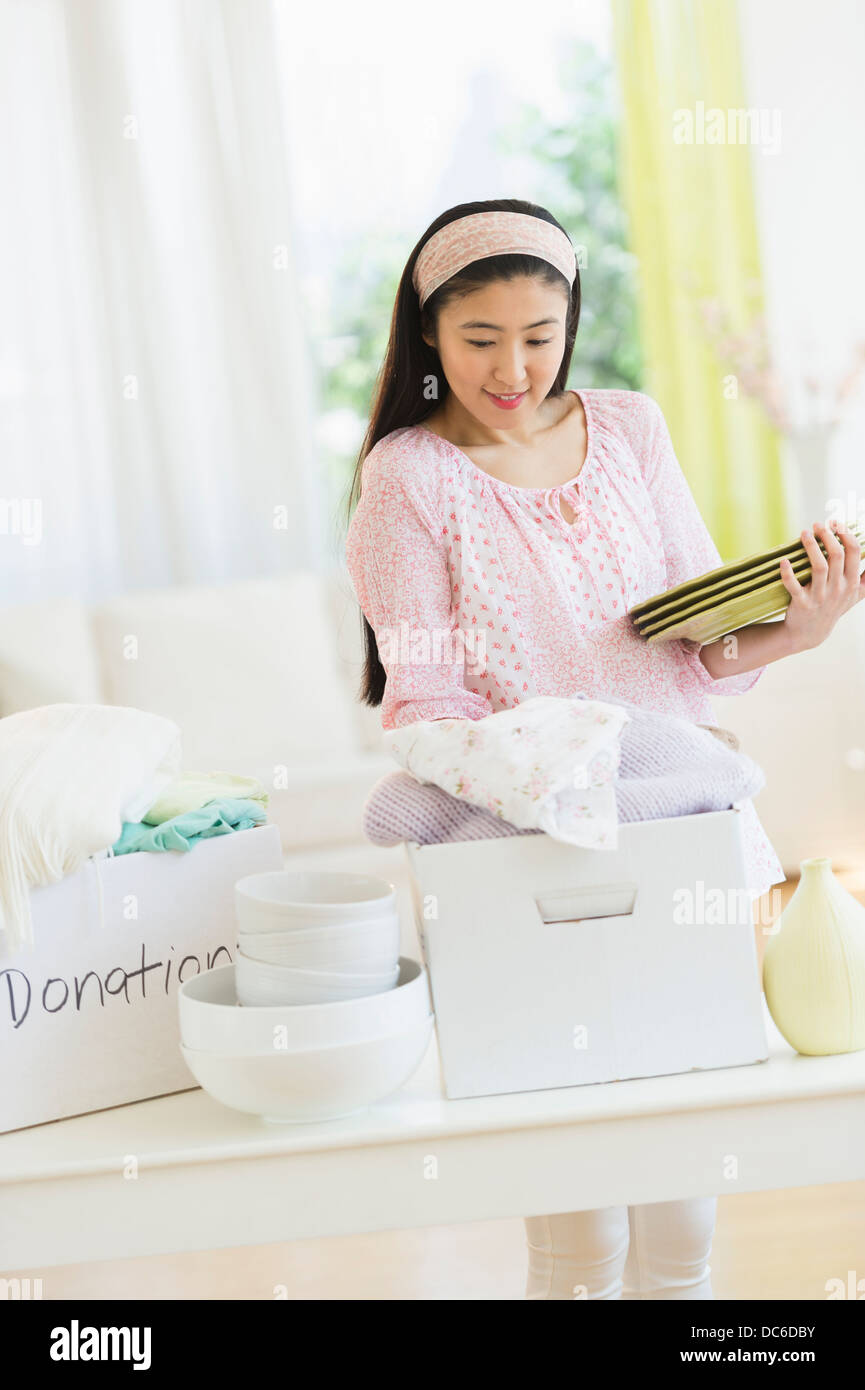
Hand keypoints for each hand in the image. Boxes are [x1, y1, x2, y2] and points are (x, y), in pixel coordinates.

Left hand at [780, 519, 864, 652]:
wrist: (811, 633)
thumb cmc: (834, 607)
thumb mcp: (856, 595)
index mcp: (852, 582)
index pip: (854, 552)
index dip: (845, 533)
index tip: (835, 523)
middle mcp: (839, 588)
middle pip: (836, 555)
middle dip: (827, 535)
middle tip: (817, 524)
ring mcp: (820, 596)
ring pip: (819, 567)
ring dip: (811, 547)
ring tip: (804, 533)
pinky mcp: (802, 603)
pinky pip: (794, 586)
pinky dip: (788, 573)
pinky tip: (784, 561)